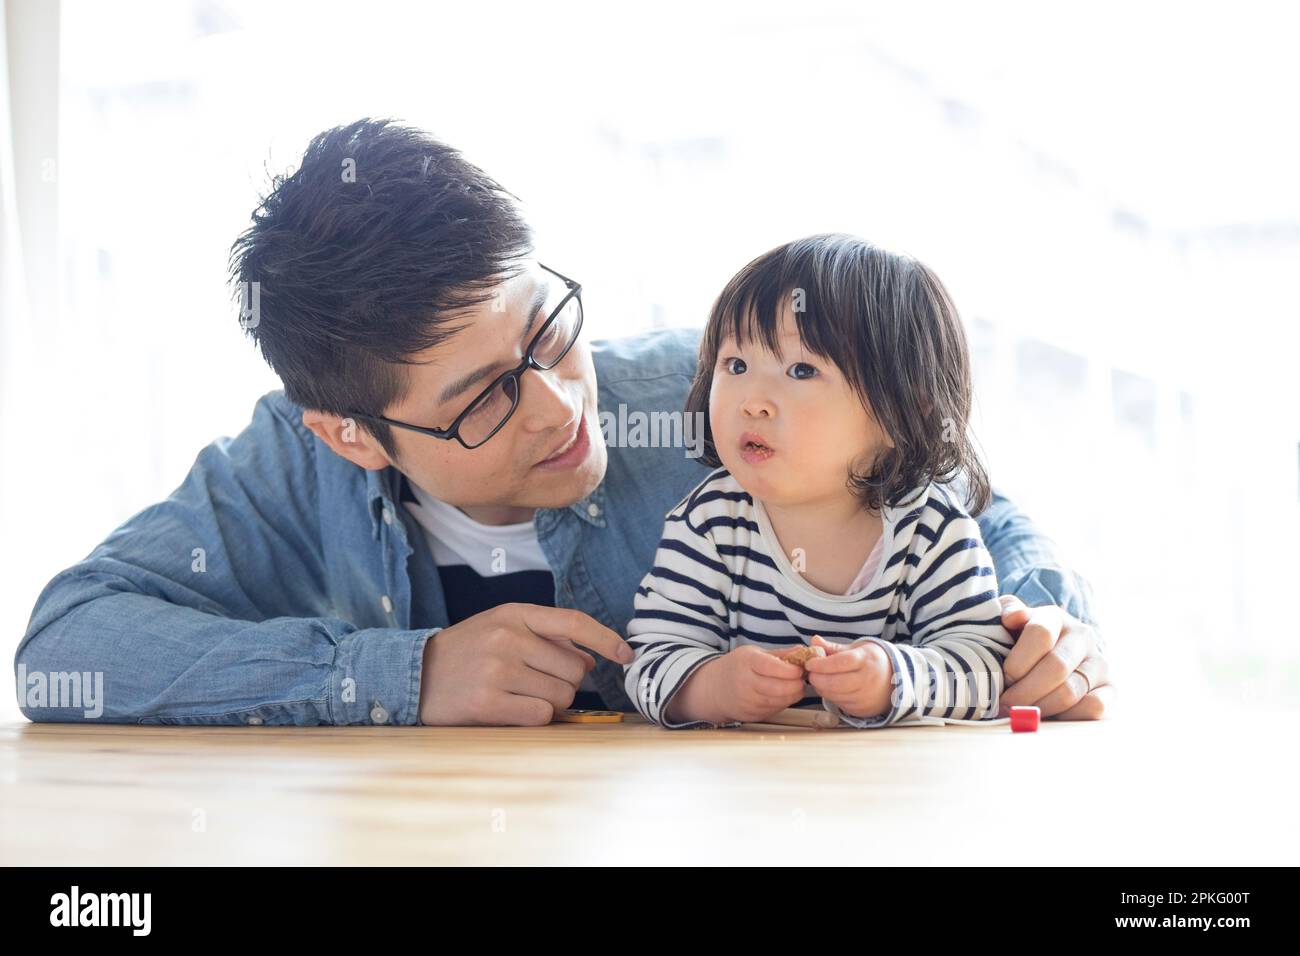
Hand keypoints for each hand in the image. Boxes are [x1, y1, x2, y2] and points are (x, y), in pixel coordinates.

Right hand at [418, 603, 634, 725]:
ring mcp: (496, 669)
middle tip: (536, 683)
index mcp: (514, 614)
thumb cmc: (468, 652)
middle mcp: (507, 637)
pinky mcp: (487, 703)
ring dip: (550, 703)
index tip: (627, 654)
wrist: (414, 674)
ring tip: (519, 695)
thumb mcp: (503, 630)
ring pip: (561, 696)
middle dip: (565, 683)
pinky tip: (510, 710)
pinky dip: (534, 718)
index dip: (606, 639)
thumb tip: (592, 659)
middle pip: (574, 670)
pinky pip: (540, 716)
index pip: (574, 621)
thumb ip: (547, 638)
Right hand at [667, 644, 805, 723]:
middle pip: (781, 688)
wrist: (713, 690)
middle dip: (797, 683)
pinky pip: (776, 709)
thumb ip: (780, 654)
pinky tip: (782, 693)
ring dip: (793, 693)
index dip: (791, 669)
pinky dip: (784, 701)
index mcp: (746, 663)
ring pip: (782, 700)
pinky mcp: (753, 715)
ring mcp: (749, 702)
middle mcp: (746, 684)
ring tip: (794, 683)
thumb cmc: (737, 668)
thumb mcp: (754, 654)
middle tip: (802, 677)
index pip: (773, 667)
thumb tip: (804, 651)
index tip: (800, 668)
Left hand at [804, 634, 892, 719]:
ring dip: (822, 688)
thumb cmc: (872, 662)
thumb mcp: (857, 649)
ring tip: (819, 679)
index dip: (821, 664)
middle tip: (811, 673)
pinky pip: (840, 704)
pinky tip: (830, 689)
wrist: (896, 681)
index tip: (809, 663)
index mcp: (866, 660)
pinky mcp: (862, 709)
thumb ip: (833, 648)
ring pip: (835, 695)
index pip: (840, 663)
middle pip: (835, 682)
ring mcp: (866, 697)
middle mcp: (868, 680)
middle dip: (818, 678)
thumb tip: (814, 641)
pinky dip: (831, 697)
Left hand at [997, 595, 1113, 719]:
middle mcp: (1082, 636)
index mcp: (1054, 617)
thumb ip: (1008, 614)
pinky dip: (1066, 716)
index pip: (1040, 634)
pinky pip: (1093, 707)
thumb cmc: (1023, 642)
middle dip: (1025, 691)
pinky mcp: (1110, 688)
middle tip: (1005, 705)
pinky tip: (1048, 716)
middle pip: (1056, 666)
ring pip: (1071, 691)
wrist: (1054, 655)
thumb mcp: (1011, 623)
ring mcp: (1099, 662)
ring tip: (1021, 713)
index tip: (1003, 678)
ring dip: (1041, 707)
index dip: (1018, 661)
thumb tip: (1011, 617)